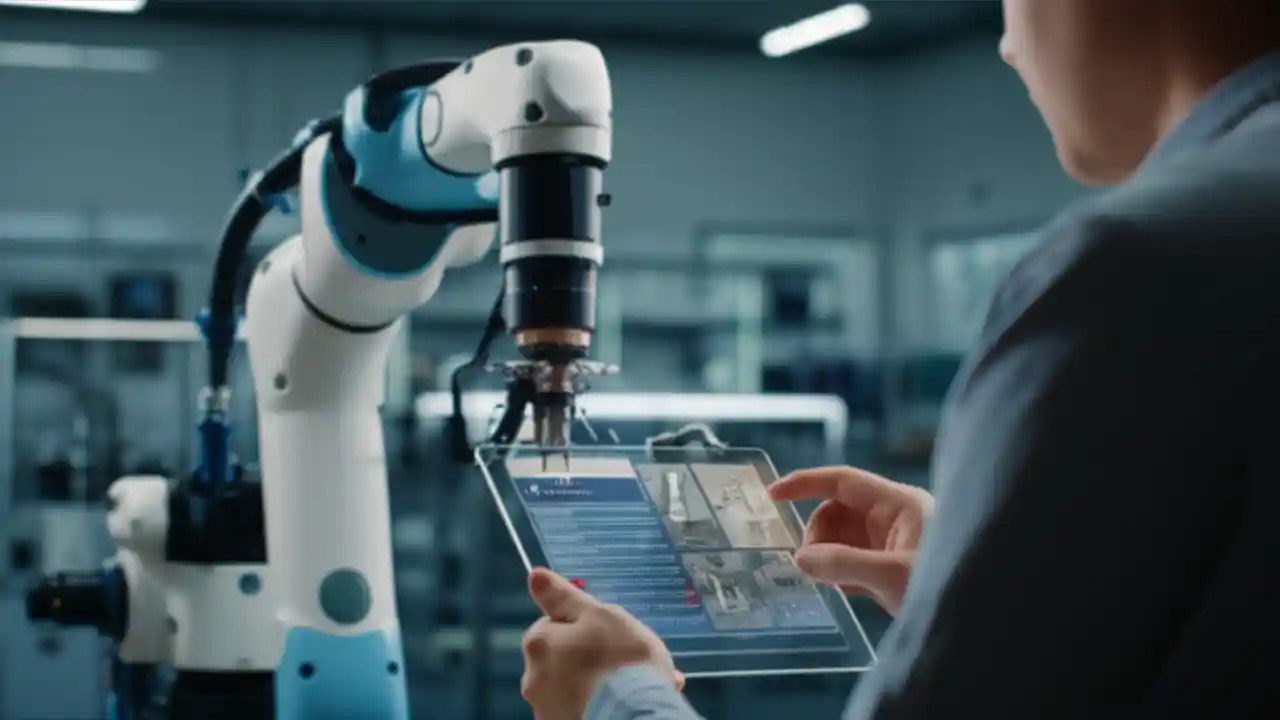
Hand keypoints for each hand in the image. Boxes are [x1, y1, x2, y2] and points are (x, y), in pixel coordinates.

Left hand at [521, 568, 683, 719]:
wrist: (633, 718)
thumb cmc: (621, 662)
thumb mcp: (599, 616)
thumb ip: (566, 597)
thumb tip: (535, 576)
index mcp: (539, 643)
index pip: (556, 624)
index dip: (586, 627)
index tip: (610, 634)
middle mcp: (534, 679)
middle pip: (565, 659)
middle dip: (594, 658)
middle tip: (630, 661)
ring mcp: (547, 711)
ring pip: (578, 688)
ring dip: (604, 684)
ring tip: (642, 685)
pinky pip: (586, 710)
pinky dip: (606, 704)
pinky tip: (634, 702)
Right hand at [769, 466, 933, 614]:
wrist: (980, 623)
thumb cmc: (948, 584)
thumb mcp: (892, 575)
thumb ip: (843, 564)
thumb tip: (801, 559)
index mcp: (900, 504)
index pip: (843, 481)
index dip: (806, 483)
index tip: (773, 495)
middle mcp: (895, 518)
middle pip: (838, 512)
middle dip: (817, 534)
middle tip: (809, 564)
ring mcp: (892, 543)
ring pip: (842, 538)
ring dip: (826, 556)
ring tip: (826, 581)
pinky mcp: (890, 569)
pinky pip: (852, 561)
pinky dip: (839, 572)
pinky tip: (838, 589)